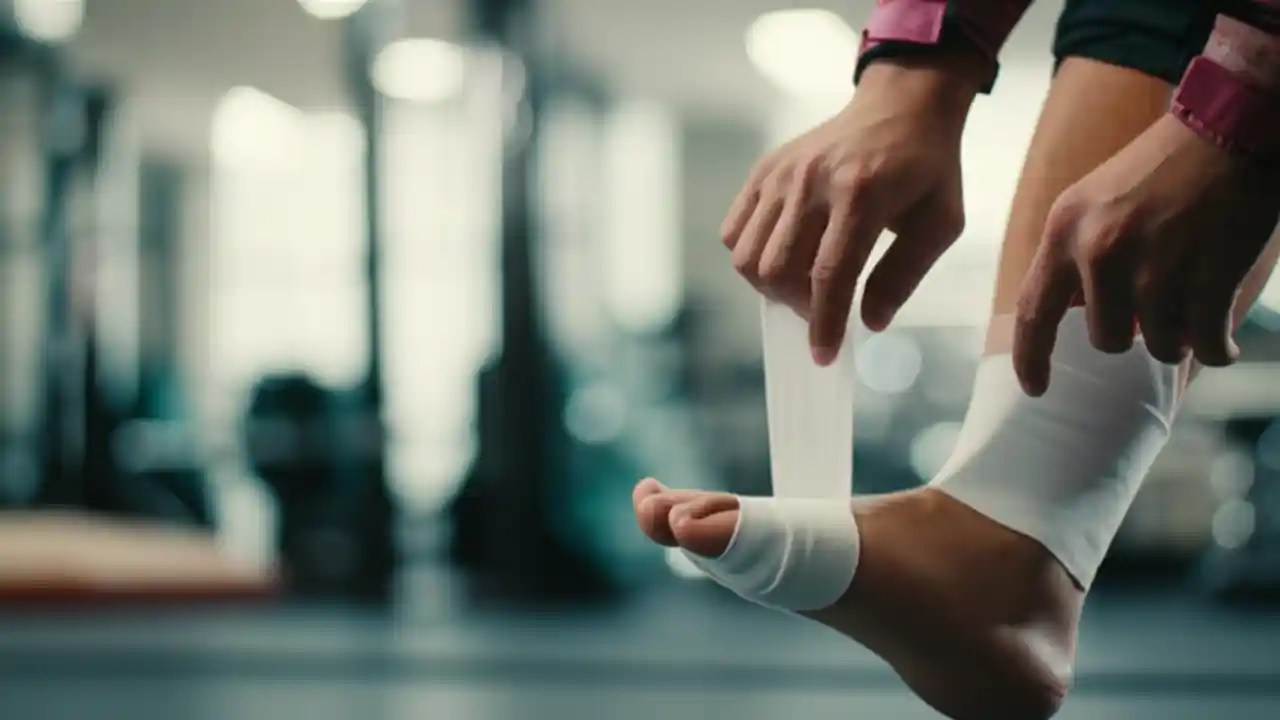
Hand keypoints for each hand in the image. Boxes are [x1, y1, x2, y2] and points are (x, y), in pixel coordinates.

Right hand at [722, 52, 987, 364]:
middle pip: (778, 269)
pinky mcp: (763, 171)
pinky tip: (784, 256)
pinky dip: (751, 257)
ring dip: (771, 287)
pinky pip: (735, 230)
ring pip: (748, 255)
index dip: (823, 322)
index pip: (830, 273)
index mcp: (861, 194)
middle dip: (797, 306)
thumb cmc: (927, 169)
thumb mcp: (941, 223)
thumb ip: (904, 275)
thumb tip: (868, 322)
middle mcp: (812, 182)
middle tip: (822, 309)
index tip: (823, 356)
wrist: (901, 105)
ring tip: (802, 285)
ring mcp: (781, 174)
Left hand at [1015, 114, 1279, 395]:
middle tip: (1162, 298)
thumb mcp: (1094, 201)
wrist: (1231, 129)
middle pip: (1107, 338)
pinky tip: (1222, 337)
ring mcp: (1154, 267)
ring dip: (1180, 332)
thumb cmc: (1163, 166)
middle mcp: (1100, 252)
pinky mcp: (1207, 279)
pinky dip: (1217, 347)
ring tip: (1195, 295)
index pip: (1033, 312)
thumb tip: (1064, 312)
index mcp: (1064, 231)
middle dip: (1136, 330)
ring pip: (1160, 344)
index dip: (1031, 359)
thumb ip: (1074, 256)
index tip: (1036, 389)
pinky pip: (1204, 345)